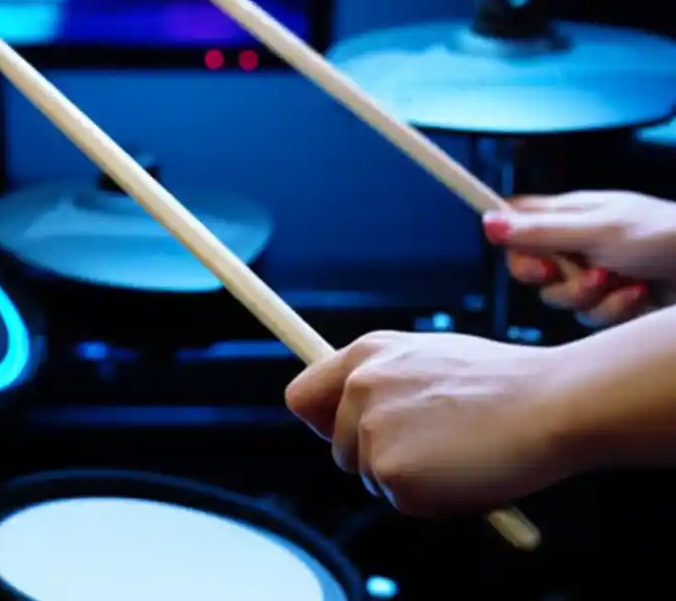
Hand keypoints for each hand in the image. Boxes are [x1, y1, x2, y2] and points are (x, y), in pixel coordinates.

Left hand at [285, 331, 574, 516]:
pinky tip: (467, 473)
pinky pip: (401, 503)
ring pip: (373, 479)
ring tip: (462, 454)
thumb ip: (388, 384)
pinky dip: (432, 502)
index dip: (323, 423)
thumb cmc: (507, 385)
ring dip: (411, 481)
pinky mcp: (391, 471)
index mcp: (367, 355)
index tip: (347, 436)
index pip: (303, 397)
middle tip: (437, 453)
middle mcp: (359, 388)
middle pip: (340, 450)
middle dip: (379, 461)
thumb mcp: (432, 361)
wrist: (553, 403)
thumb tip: (359, 419)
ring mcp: (372, 430)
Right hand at [484, 191, 675, 326]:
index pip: (518, 223)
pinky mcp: (614, 303)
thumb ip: (539, 231)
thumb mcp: (596, 231)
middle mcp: (579, 244)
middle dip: (553, 280)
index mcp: (571, 215)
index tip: (526, 258)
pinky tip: (637, 295)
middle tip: (567, 272)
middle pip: (534, 270)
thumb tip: (487, 221)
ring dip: (589, 296)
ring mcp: (596, 274)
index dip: (512, 243)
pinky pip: (591, 317)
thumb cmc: (665, 237)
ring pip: (561, 299)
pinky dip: (613, 309)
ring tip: (619, 280)